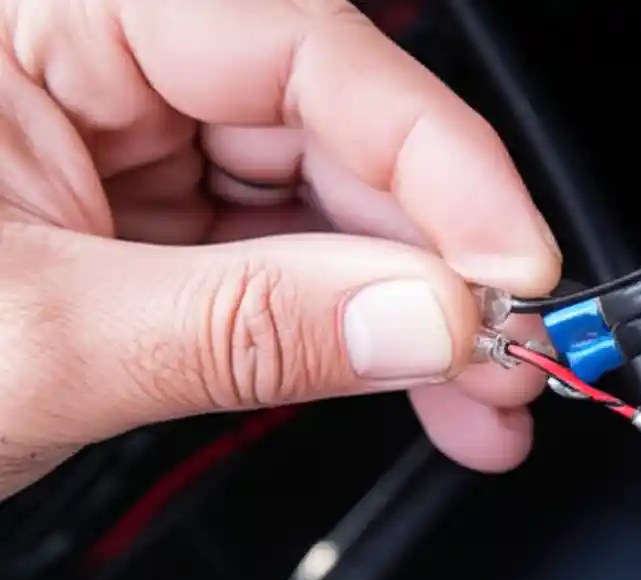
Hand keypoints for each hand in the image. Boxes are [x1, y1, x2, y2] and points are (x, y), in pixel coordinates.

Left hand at [0, 0, 561, 499]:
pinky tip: (407, 378)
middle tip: (509, 353)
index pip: (294, 44)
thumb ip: (248, 326)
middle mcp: (87, 51)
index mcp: (41, 13)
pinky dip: (354, 324)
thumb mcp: (34, 345)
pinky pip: (281, 249)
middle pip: (327, 125)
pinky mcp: (143, 209)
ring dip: (412, 305)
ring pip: (321, 197)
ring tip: (474, 397)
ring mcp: (119, 131)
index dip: (433, 156)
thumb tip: (426, 320)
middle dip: (435, 253)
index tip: (510, 267)